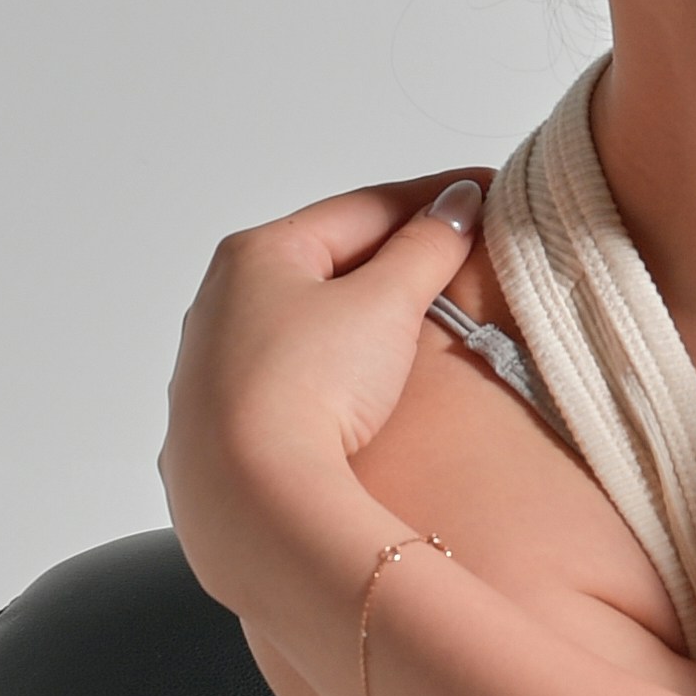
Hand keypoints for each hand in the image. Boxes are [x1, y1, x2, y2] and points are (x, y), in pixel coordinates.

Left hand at [159, 171, 488, 622]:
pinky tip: (353, 392)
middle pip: (326, 264)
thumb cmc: (311, 387)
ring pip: (300, 326)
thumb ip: (426, 247)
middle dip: (393, 258)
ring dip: (356, 320)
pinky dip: (326, 374)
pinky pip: (284, 383)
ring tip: (414, 328)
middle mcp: (219, 303)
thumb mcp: (385, 303)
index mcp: (255, 254)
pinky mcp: (213, 432)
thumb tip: (457, 204)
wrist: (252, 500)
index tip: (484, 194)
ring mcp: (210, 371)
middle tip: (457, 257)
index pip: (362, 208)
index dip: (432, 199)